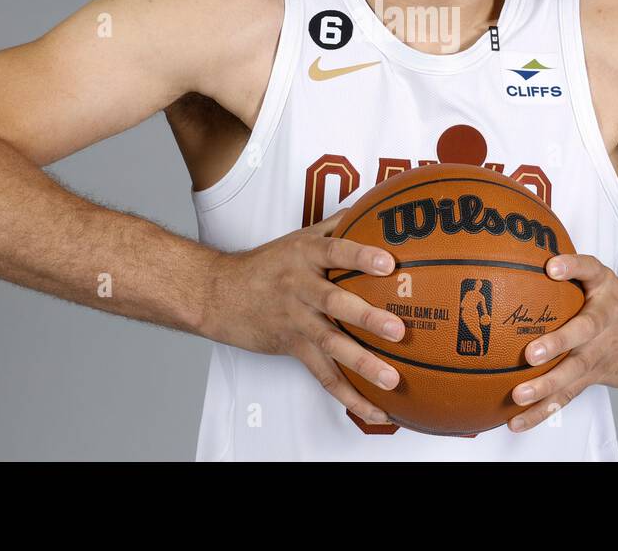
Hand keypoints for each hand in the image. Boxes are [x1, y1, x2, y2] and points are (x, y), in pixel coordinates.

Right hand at [203, 208, 405, 425]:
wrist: (218, 294)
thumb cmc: (266, 264)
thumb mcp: (298, 237)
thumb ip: (336, 225)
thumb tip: (375, 208)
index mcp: (306, 255)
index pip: (336, 251)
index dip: (361, 256)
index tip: (389, 262)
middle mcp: (300, 286)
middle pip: (335, 302)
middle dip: (367, 317)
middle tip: (398, 330)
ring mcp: (296, 319)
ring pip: (330, 343)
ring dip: (363, 363)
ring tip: (392, 379)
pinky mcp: (292, 346)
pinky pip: (322, 375)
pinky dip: (349, 395)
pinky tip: (375, 410)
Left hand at [507, 253, 617, 431]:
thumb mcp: (601, 278)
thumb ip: (568, 266)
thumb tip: (518, 252)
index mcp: (604, 293)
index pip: (590, 271)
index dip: (573, 267)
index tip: (552, 266)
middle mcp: (603, 324)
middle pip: (582, 332)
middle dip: (557, 343)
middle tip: (531, 352)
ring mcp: (597, 354)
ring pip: (572, 372)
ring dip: (545, 386)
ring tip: (518, 394)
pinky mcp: (591, 378)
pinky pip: (565, 397)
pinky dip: (540, 411)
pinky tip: (516, 421)